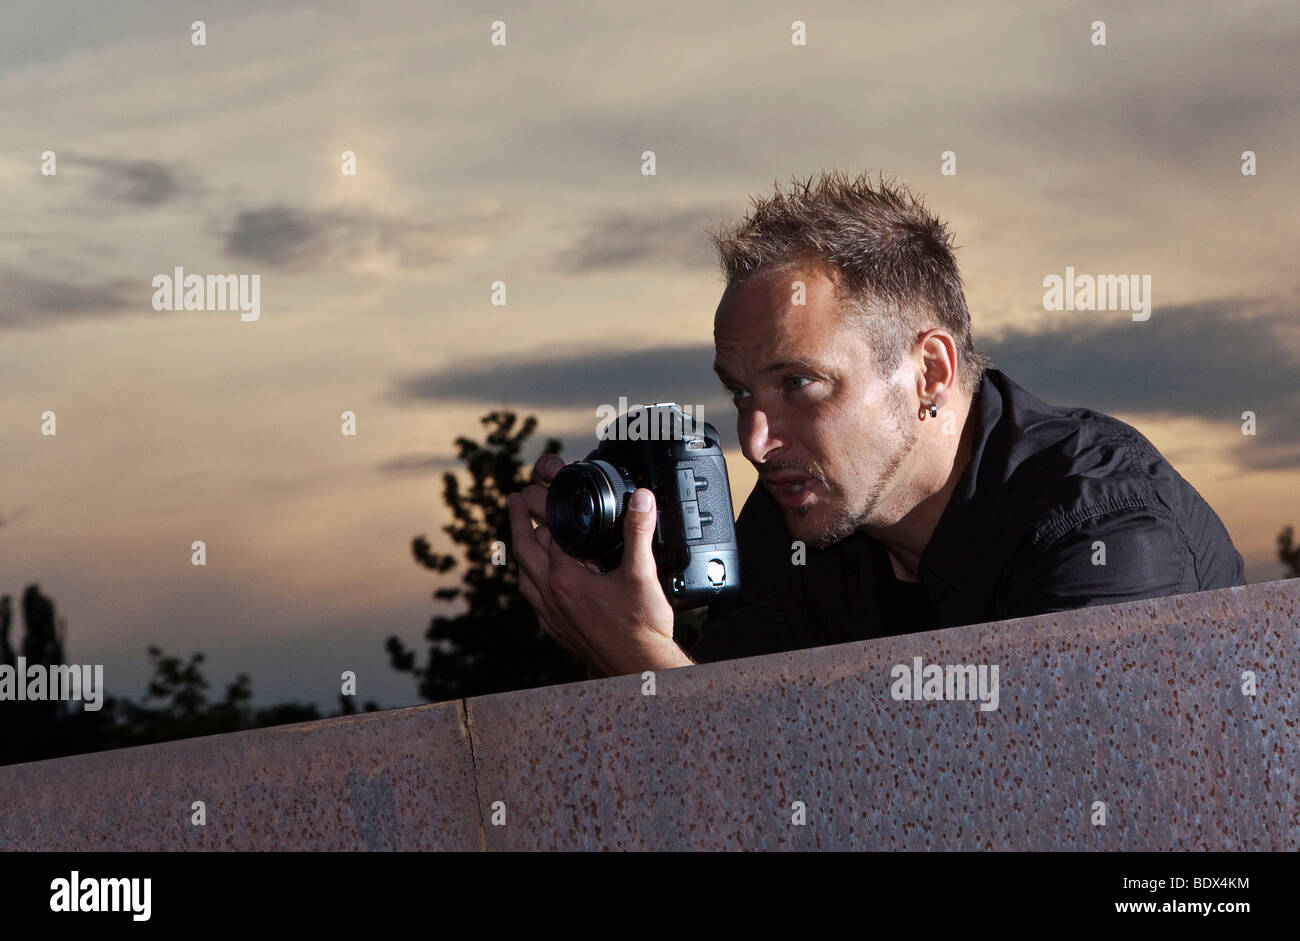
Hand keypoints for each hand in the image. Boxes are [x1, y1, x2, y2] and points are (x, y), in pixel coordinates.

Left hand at [507, 453, 684, 675]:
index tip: (530, 492)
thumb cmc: (640, 628)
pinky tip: (542, 585)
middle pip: (525, 553)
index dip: (541, 511)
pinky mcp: (560, 632)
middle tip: (514, 502)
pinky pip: (536, 603)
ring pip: (525, 579)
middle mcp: (552, 598)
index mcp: (565, 579)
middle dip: (517, 524)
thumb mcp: (642, 573)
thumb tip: (641, 499)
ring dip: (522, 555)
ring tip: (523, 540)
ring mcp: (553, 617)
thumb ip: (638, 531)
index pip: (546, 536)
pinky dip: (532, 585)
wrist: (640, 669)